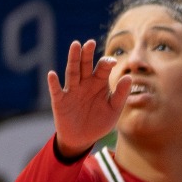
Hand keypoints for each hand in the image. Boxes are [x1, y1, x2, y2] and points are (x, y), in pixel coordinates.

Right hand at [47, 39, 129, 158]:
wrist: (82, 139)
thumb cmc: (99, 122)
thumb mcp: (114, 110)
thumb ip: (121, 94)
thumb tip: (129, 77)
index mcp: (99, 83)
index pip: (102, 68)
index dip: (106, 63)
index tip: (112, 62)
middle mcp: (84, 83)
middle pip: (85, 65)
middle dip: (87, 54)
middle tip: (90, 43)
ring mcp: (71, 90)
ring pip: (72, 72)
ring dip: (73, 59)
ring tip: (75, 45)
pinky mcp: (60, 101)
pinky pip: (56, 90)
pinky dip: (53, 83)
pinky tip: (52, 74)